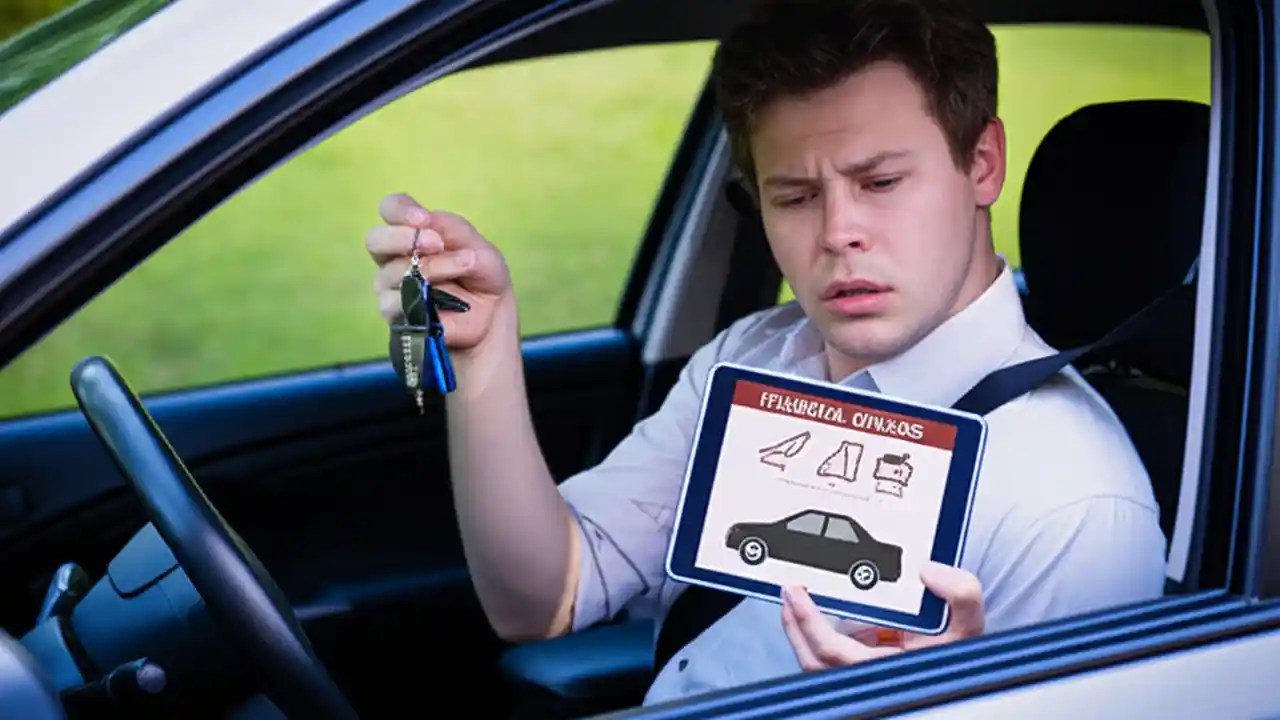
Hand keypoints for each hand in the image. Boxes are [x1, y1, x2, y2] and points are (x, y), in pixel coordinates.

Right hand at [366, 193, 513, 353]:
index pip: (391, 209)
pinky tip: (446, 299)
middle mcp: (394, 257)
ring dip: (432, 267)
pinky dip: (424, 297)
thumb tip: (433, 234)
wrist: (490, 317)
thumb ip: (458, 235)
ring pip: (394, 272)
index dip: (401, 210)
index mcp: (412, 232)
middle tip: (434, 243)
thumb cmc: (481, 276)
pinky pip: (397, 303)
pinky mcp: (395, 315)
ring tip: (464, 267)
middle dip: (403, 237)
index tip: (424, 219)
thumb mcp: (482, 250)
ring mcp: (391, 287)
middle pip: (375, 240)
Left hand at [780, 561, 983, 670]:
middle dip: (794, 624)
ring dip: (802, 631)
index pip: (832, 652)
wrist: (965, 679)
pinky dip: (820, 637)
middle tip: (787, 591)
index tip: (795, 592)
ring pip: (816, 663)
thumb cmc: (958, 658)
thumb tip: (929, 572)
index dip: (808, 622)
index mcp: (885, 671)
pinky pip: (829, 660)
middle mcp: (867, 679)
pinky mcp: (860, 675)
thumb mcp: (968, 627)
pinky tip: (824, 615)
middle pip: (812, 660)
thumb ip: (960, 596)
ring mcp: (861, 679)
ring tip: (796, 600)